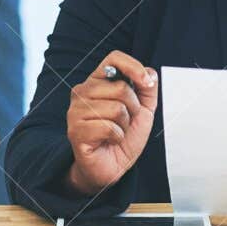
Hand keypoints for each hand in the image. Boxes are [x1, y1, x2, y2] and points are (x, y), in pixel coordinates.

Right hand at [65, 50, 157, 193]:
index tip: (146, 84)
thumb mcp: (142, 111)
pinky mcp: (76, 131)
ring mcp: (76, 111)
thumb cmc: (122, 137)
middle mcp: (82, 92)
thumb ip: (147, 90)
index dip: (134, 67)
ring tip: (115, 132)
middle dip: (133, 108)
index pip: (114, 58)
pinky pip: (109, 127)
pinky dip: (117, 137)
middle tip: (124, 121)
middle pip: (121, 88)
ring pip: (116, 108)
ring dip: (124, 125)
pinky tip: (109, 141)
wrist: (109, 167)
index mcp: (97, 82)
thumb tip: (150, 73)